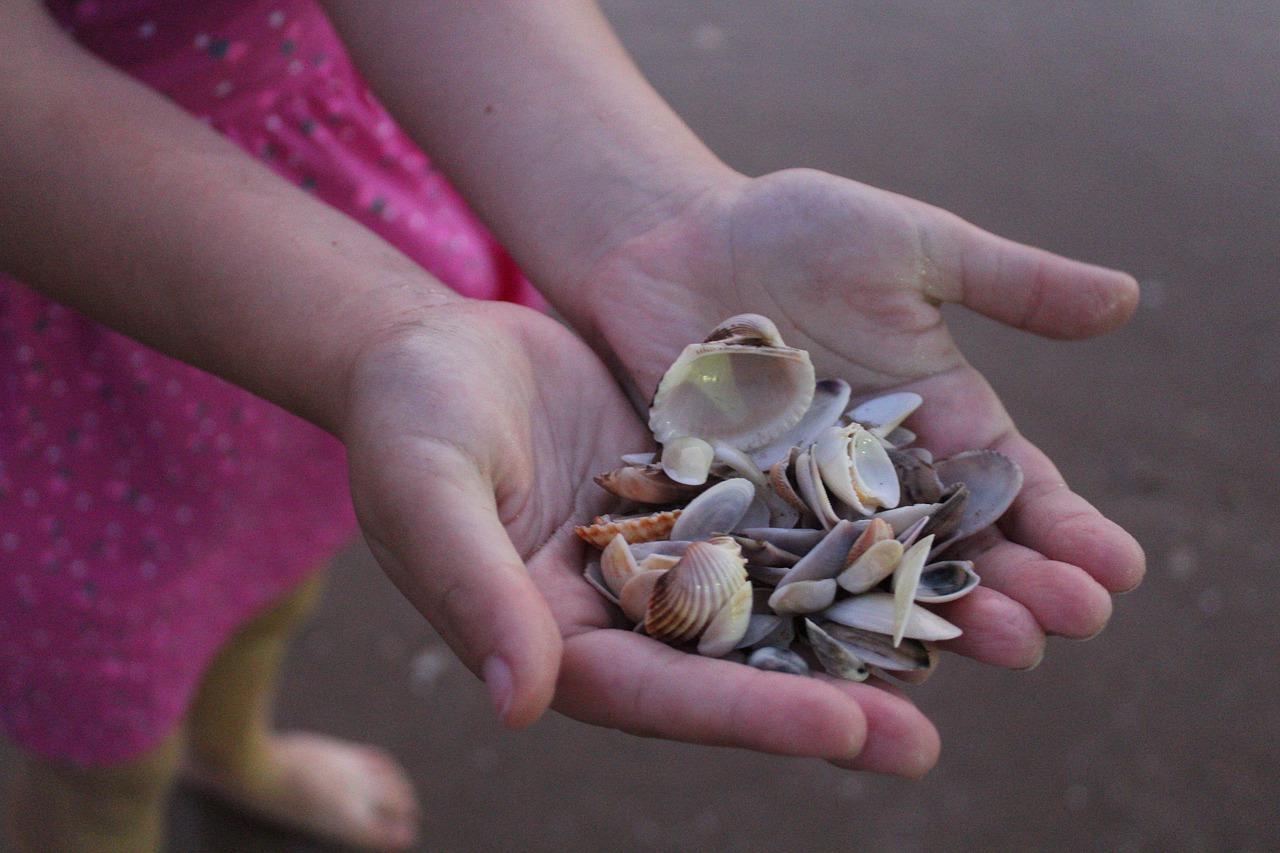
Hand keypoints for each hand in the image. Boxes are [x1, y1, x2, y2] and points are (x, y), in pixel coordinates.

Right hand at [340, 302, 938, 776]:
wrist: (434, 347)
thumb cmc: (408, 416)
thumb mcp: (428, 489)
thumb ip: (472, 586)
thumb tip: (520, 700)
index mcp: (553, 641)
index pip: (658, 694)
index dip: (748, 713)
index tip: (844, 726)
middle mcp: (621, 616)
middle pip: (731, 672)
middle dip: (824, 704)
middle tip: (923, 744)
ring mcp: (664, 560)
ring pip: (770, 605)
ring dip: (854, 631)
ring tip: (958, 657)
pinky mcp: (695, 499)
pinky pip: (776, 525)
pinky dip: (839, 539)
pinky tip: (917, 545)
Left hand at [577, 168, 1145, 669]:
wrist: (670, 241)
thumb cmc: (792, 232)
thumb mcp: (910, 246)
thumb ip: (1009, 281)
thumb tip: (1129, 298)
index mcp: (940, 424)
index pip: (1014, 490)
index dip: (1067, 529)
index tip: (1118, 567)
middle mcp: (880, 482)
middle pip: (956, 551)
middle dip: (1013, 589)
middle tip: (1063, 625)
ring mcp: (803, 508)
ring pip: (872, 579)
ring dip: (927, 615)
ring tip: (985, 649)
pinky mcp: (729, 518)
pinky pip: (770, 574)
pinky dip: (806, 612)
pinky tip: (845, 653)